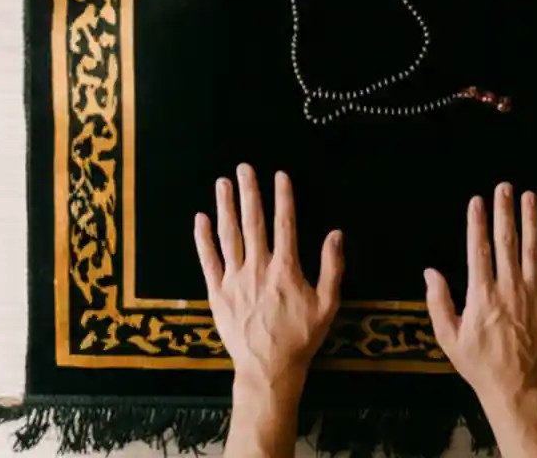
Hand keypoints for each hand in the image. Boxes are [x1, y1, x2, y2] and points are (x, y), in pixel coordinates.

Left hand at [194, 164, 342, 457]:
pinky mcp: (217, 292)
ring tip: (222, 183)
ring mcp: (234, 279)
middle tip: (244, 168)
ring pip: (229, 235)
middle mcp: (258, 267)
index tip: (279, 174)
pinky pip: (208, 260)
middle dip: (249, 192)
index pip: (284, 224)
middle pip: (253, 222)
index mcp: (285, 269)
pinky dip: (203, 238)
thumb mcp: (327, 304)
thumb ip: (332, 267)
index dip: (283, 197)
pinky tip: (201, 219)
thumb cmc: (301, 337)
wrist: (269, 368)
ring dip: (225, 207)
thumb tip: (336, 234)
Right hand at [424, 183, 536, 456]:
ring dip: (531, 220)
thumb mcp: (448, 337)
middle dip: (505, 211)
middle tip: (504, 187)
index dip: (478, 223)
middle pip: (507, 242)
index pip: (479, 249)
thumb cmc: (479, 363)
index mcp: (481, 295)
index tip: (477, 201)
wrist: (516, 386)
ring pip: (532, 249)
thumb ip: (439, 302)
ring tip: (530, 196)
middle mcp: (508, 288)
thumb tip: (430, 271)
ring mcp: (534, 294)